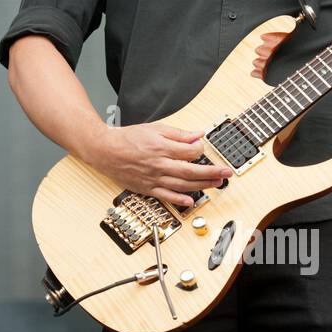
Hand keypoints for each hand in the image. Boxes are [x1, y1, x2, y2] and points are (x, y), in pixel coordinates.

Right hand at [100, 123, 231, 208]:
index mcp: (161, 148)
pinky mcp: (147, 188)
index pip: (189, 152)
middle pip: (190, 171)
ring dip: (202, 186)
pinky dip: (179, 200)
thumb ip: (178, 134)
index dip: (201, 151)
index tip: (203, 149)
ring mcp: (153, 178)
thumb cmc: (127, 138)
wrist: (105, 150)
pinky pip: (166, 196)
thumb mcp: (155, 129)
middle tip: (226, 173)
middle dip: (211, 172)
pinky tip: (191, 201)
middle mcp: (159, 165)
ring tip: (217, 184)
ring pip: (182, 185)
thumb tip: (198, 135)